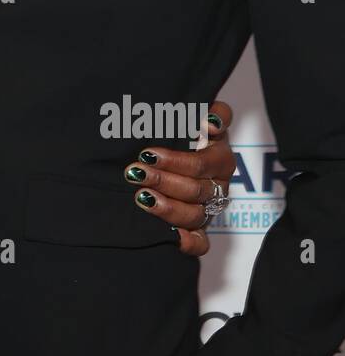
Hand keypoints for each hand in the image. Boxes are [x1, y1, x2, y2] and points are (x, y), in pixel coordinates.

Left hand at [124, 99, 234, 254]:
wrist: (161, 158)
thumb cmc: (177, 132)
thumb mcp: (186, 116)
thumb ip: (201, 113)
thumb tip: (211, 123)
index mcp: (219, 156)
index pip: (205, 160)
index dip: (179, 160)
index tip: (149, 153)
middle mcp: (218, 184)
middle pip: (196, 187)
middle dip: (163, 179)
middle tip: (135, 172)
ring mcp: (210, 208)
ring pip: (196, 214)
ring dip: (167, 206)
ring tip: (141, 196)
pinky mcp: (201, 229)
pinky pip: (201, 243)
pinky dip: (187, 241)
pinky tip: (170, 236)